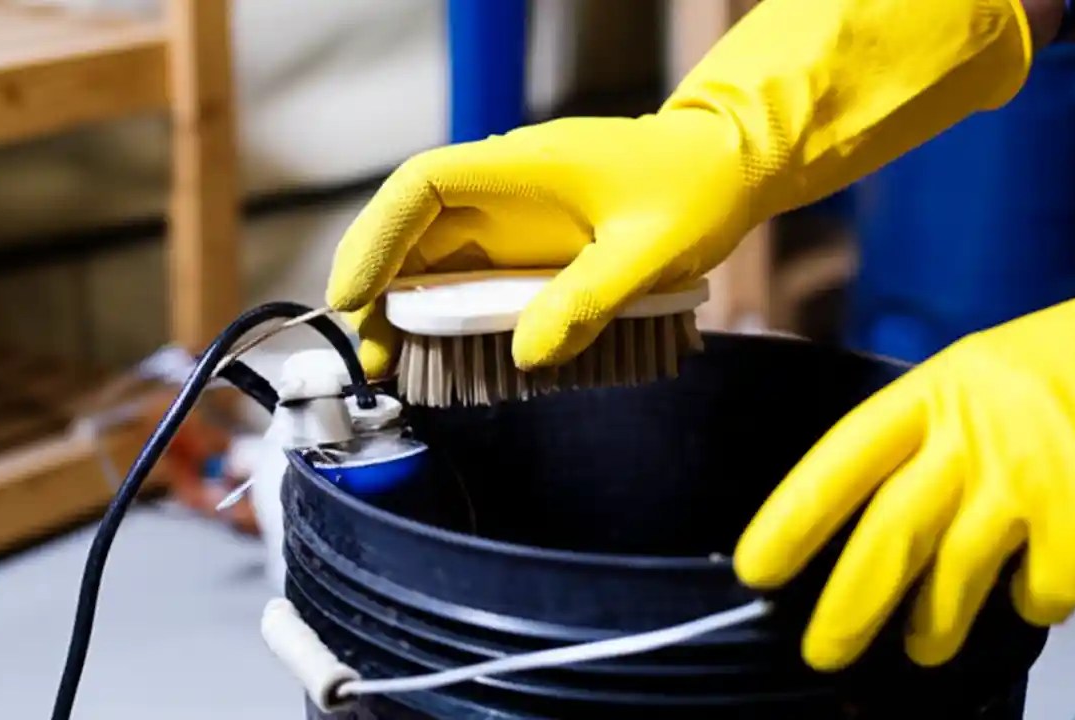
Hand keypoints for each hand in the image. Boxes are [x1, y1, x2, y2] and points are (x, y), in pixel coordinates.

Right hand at [325, 111, 755, 377]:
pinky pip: (470, 277)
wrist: (723, 168)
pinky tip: (441, 354)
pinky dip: (446, 313)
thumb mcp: (651, 248)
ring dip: (406, 308)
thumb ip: (592, 296)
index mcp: (522, 168)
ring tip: (394, 367)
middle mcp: (503, 189)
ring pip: (434, 256)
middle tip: (372, 357)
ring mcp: (512, 218)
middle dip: (378, 287)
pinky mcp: (526, 245)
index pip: (423, 187)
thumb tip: (527, 354)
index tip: (351, 296)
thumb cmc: (692, 192)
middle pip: (412, 228)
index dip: (377, 238)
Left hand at [734, 264, 1074, 671]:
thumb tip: (882, 501)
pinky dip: (1034, 601)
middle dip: (848, 605)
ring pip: (955, 579)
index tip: (756, 568)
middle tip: (820, 651)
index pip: (843, 461)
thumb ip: (934, 434)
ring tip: (920, 647)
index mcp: (938, 393)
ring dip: (931, 626)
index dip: (792, 519)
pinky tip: (1042, 586)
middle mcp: (974, 439)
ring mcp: (1030, 484)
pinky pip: (1038, 594)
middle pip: (889, 535)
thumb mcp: (986, 374)